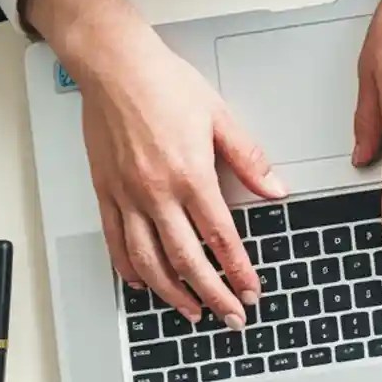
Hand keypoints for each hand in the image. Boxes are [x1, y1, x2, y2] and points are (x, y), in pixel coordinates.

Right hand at [80, 42, 284, 326]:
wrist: (113, 64)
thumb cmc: (163, 84)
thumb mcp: (220, 117)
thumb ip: (249, 159)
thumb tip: (276, 189)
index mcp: (190, 176)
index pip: (221, 237)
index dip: (238, 271)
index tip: (251, 291)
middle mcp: (156, 192)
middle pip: (188, 259)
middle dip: (213, 294)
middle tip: (231, 317)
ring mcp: (127, 195)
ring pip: (149, 260)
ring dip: (173, 292)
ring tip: (193, 311)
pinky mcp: (105, 191)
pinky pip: (116, 241)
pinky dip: (130, 269)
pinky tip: (143, 284)